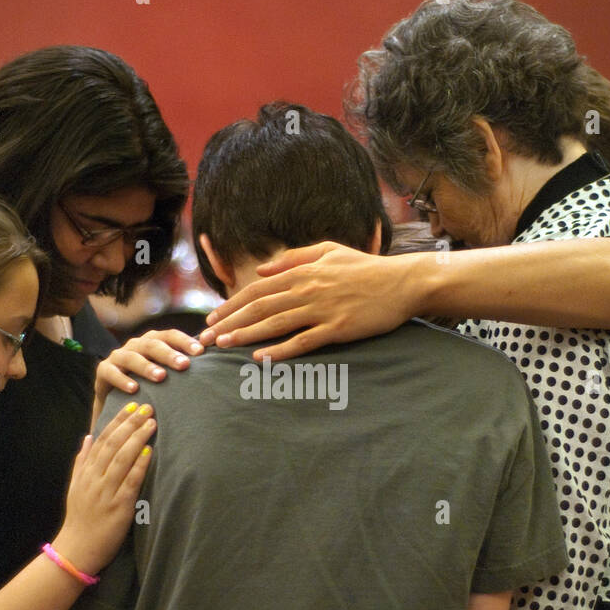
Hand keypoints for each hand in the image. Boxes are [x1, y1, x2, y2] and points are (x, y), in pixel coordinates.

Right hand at [53, 402, 155, 575]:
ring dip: (138, 438)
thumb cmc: (80, 519)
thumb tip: (88, 437)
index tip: (131, 406)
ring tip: (152, 422)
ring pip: (122, 459)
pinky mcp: (118, 507)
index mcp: (85, 472)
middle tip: (147, 407)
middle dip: (131, 423)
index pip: (102, 439)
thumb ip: (82, 461)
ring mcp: (105, 492)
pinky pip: (130, 482)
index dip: (117, 421)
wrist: (76, 550)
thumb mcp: (75, 487)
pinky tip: (150, 452)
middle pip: (113, 444)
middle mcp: (94, 479)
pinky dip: (140, 465)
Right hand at [92, 329, 201, 424]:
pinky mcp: (103, 371)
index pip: (170, 336)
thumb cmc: (150, 386)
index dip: (185, 341)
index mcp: (153, 342)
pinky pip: (111, 372)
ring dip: (147, 366)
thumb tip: (215, 360)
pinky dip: (122, 380)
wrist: (116, 399)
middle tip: (184, 365)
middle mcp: (136, 345)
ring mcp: (118, 357)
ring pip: (132, 356)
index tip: (201, 351)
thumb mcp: (167, 374)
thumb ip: (183, 366)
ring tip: (161, 377)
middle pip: (152, 344)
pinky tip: (134, 389)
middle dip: (169, 353)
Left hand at [198, 241, 414, 361]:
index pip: (258, 289)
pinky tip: (261, 359)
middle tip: (206, 338)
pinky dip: (281, 350)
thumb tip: (263, 270)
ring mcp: (322, 309)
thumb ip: (294, 258)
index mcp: (303, 271)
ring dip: (246, 336)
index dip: (232, 304)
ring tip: (223, 346)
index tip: (213, 317)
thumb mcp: (329, 251)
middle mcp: (308, 289)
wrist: (403, 282)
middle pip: (259, 307)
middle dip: (230, 322)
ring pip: (275, 324)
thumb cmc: (366, 267)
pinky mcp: (338, 327)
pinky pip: (304, 341)